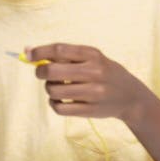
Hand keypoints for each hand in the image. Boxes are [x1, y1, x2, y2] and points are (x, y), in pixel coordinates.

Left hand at [30, 44, 150, 121]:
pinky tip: (59, 100)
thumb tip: (28, 51)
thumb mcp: (91, 58)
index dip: (39, 52)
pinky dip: (53, 103)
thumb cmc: (104, 73)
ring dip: (49, 89)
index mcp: (93, 55)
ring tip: (56, 87)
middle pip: (52, 71)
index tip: (28, 55)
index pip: (59, 49)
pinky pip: (59, 108)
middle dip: (40, 72)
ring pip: (53, 91)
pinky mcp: (90, 110)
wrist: (132, 97)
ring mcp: (93, 93)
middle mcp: (94, 72)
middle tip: (42, 73)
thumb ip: (62, 54)